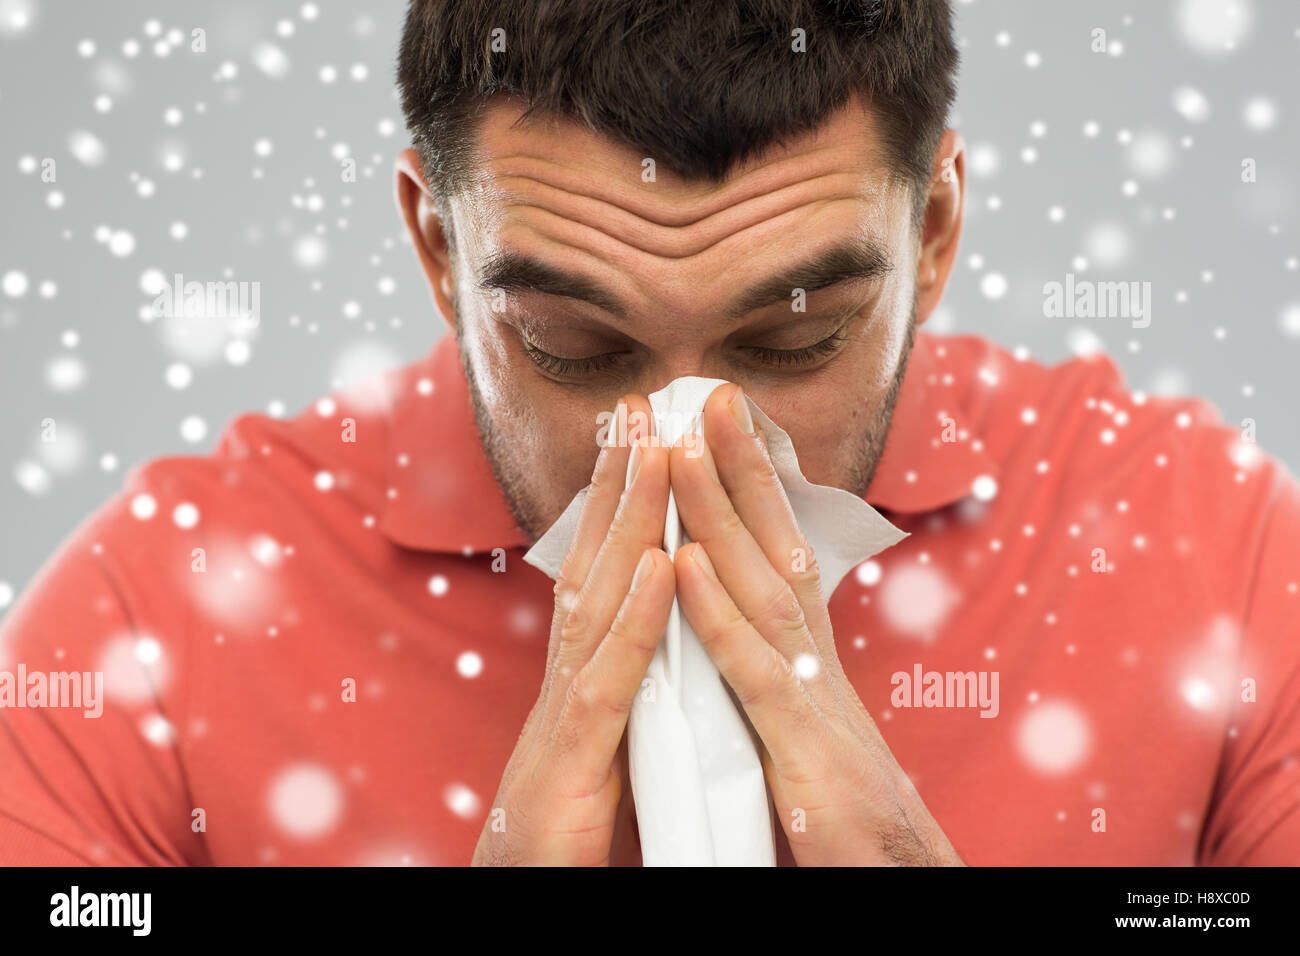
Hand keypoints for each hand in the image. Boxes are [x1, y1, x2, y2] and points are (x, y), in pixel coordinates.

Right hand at [472, 396, 672, 865]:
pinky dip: (640, 617)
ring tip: (657, 447)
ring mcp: (566, 707)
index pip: (604, 568)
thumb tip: (644, 639)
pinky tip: (665, 562)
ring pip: (601, 597)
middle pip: (596, 560)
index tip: (645, 434)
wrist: (524, 887)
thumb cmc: (566, 821)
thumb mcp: (598, 735)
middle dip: (621, 479)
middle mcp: (568, 672)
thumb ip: (619, 682)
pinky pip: (613, 677)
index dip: (622, 501)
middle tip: (640, 403)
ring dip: (631, 519)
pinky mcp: (576, 755)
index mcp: (583, 669)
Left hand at [669, 384, 962, 865]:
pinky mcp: (798, 743)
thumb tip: (754, 614)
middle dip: (740, 466)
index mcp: (807, 650)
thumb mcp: (803, 714)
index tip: (721, 423)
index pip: (778, 549)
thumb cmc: (841, 798)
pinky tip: (683, 562)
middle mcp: (813, 655)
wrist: (891, 864)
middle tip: (708, 392)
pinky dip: (716, 613)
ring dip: (720, 514)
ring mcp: (808, 693)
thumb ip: (776, 661)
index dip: (752, 485)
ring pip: (761, 585)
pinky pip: (750, 669)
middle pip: (776, 544)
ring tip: (680, 447)